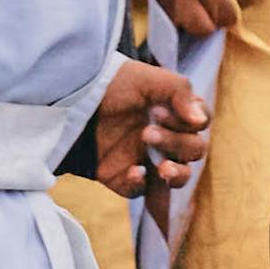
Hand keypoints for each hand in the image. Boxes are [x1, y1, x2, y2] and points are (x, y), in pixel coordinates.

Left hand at [89, 55, 205, 191]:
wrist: (68, 100)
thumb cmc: (110, 84)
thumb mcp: (145, 78)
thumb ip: (179, 92)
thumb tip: (201, 120)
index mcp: (172, 111)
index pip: (201, 122)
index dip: (192, 119)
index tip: (163, 110)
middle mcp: (164, 136)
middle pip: (194, 150)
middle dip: (177, 143)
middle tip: (146, 132)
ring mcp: (146, 158)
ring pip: (179, 176)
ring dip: (177, 173)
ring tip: (162, 167)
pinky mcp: (123, 177)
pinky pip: (142, 190)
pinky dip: (140, 183)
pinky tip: (133, 172)